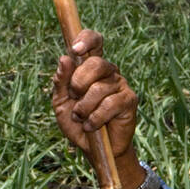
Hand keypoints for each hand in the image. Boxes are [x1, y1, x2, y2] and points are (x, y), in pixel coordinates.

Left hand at [50, 28, 139, 163]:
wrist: (92, 148)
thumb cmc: (77, 123)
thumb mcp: (61, 102)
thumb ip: (60, 82)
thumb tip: (64, 58)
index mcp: (91, 67)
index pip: (94, 41)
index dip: (86, 39)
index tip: (75, 50)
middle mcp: (108, 71)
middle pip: (96, 63)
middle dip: (79, 83)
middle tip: (74, 98)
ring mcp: (120, 84)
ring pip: (99, 88)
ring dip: (84, 108)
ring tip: (81, 119)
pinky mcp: (129, 100)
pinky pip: (110, 104)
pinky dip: (95, 118)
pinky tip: (91, 126)